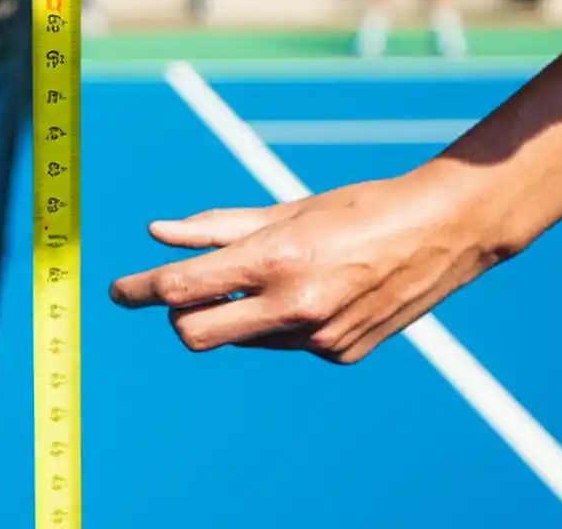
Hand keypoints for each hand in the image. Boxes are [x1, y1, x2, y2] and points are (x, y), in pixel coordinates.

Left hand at [109, 171, 512, 363]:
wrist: (442, 231)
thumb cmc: (357, 208)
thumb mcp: (284, 210)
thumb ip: (215, 226)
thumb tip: (156, 233)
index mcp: (275, 261)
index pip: (180, 288)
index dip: (139, 291)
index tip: (118, 292)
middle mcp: (293, 306)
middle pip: (194, 335)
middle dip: (178, 316)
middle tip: (182, 290)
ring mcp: (317, 338)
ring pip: (240, 338)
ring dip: (236, 313)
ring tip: (275, 275)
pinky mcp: (338, 353)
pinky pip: (282, 344)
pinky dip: (279, 322)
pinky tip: (316, 293)